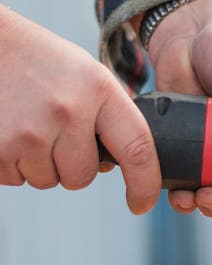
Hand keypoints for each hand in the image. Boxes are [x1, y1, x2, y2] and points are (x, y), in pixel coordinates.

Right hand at [0, 6, 160, 212]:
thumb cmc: (40, 61)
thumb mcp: (88, 76)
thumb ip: (109, 117)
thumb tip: (121, 165)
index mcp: (99, 90)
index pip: (136, 149)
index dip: (144, 184)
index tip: (142, 203)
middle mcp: (67, 111)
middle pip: (82, 177)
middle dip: (70, 165)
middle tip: (55, 132)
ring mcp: (29, 131)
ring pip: (47, 180)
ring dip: (39, 164)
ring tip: (28, 124)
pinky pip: (15, 179)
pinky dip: (13, 163)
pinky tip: (10, 130)